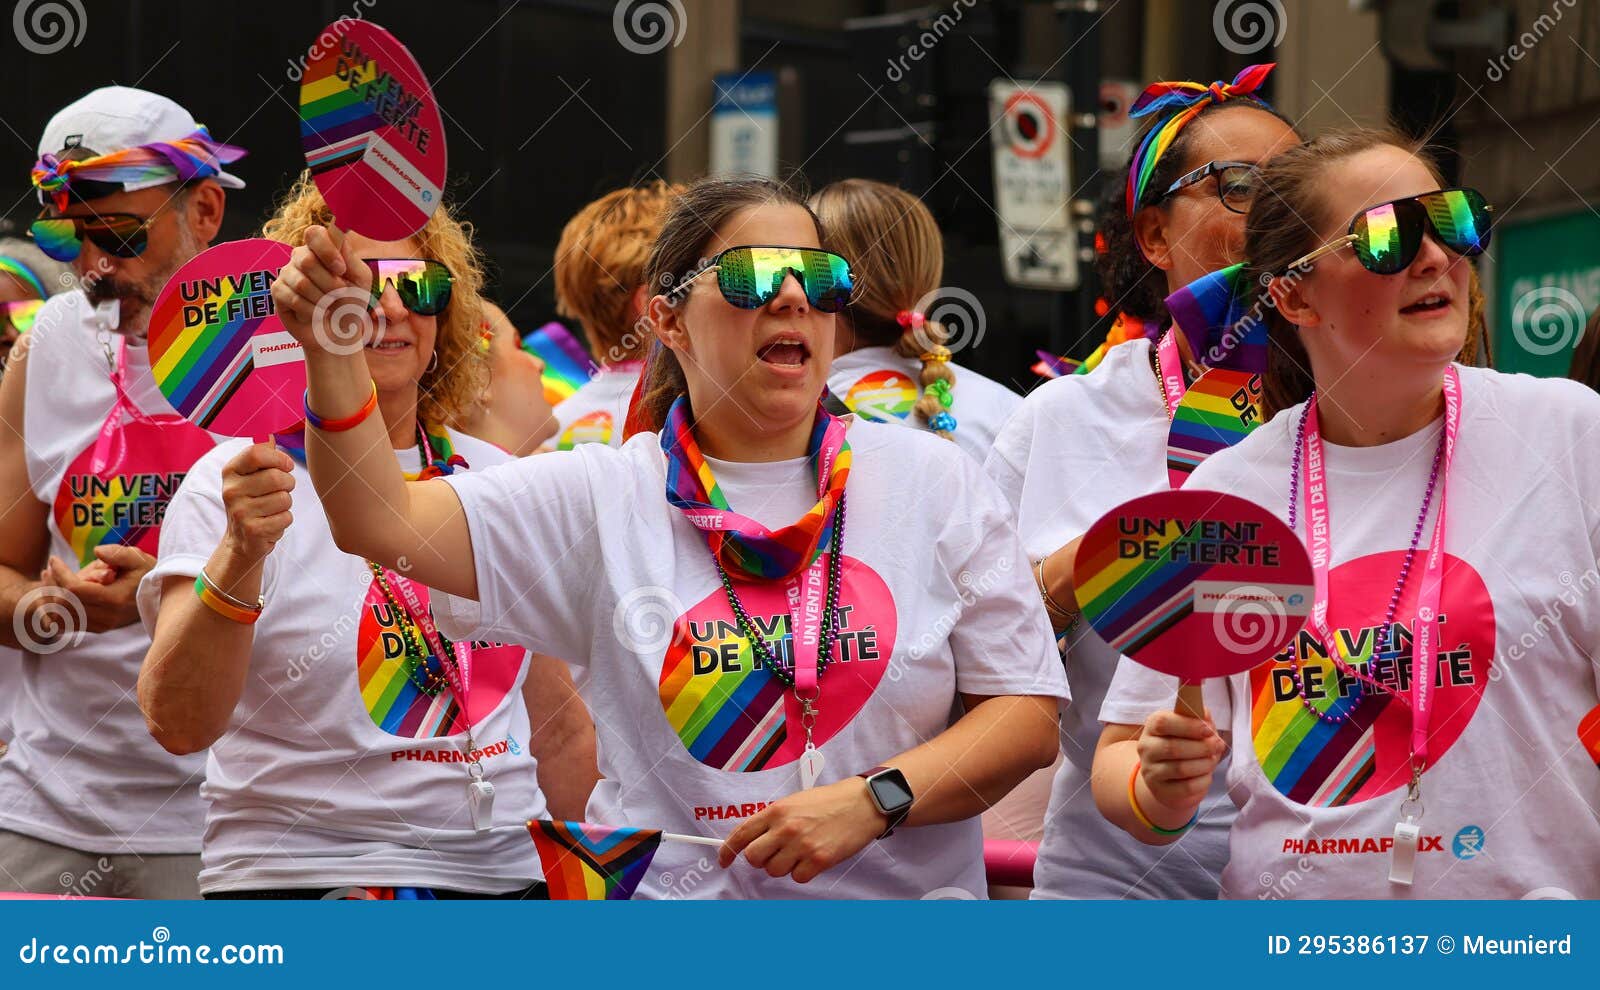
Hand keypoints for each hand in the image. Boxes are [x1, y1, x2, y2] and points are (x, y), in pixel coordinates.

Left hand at [38, 543, 156, 634]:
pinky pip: (68, 622)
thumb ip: (118, 553)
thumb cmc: (149, 573)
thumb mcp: (138, 558)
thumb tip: (97, 551)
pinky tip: (58, 591)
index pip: (74, 589)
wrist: (163, 597)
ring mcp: (102, 625)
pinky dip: (56, 608)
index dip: (59, 573)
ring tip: (50, 577)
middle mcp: (107, 616)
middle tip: (50, 567)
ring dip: (51, 596)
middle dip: (52, 583)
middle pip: (64, 602)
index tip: (54, 559)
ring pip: (62, 615)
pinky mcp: (99, 628)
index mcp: (114, 599)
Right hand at [220, 443, 295, 562]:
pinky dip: (284, 520)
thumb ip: (261, 453)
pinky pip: (286, 517)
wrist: (241, 540)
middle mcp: (231, 489)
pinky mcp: (253, 530)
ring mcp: (240, 511)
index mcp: (231, 470)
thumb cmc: (253, 500)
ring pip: (285, 498)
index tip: (285, 466)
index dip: (279, 458)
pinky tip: (271, 522)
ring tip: (271, 508)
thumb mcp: (251, 475)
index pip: (258, 453)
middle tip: (280, 491)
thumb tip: (268, 432)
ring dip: (286, 504)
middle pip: (277, 477)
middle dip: (288, 484)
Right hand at [269, 224, 370, 351]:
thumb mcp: (359, 279)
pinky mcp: (278, 290)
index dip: (327, 250)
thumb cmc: (351, 302)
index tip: (341, 269)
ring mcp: (288, 272)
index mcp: (323, 248)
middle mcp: (302, 256)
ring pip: (301, 282)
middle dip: (329, 284)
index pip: (315, 233)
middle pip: (307, 260)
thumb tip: (335, 233)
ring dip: (322, 300)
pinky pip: (292, 298)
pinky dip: (311, 310)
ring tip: (328, 306)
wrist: (340, 332)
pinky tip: (317, 313)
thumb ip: (349, 256)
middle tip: (339, 295)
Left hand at [718, 778, 886, 883]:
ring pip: (775, 870)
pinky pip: (798, 878)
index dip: (727, 850)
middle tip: (774, 853)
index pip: (741, 834)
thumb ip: (772, 819)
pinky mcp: (818, 860)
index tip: (724, 860)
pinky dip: (803, 872)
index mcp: (776, 811)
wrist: (861, 803)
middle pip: (753, 858)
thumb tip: (752, 839)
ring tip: (800, 851)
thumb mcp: (794, 802)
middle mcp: (785, 828)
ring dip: (784, 866)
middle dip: (760, 860)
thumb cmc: (828, 801)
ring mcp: (802, 845)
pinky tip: (813, 857)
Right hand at [1136, 708, 1225, 815]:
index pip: (1162, 722)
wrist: (1172, 776)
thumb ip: (1199, 718)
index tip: (1208, 729)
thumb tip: (1205, 714)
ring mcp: (1150, 771)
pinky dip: (1203, 780)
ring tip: (1213, 760)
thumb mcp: (1191, 728)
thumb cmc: (1185, 745)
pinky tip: (1207, 775)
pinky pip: (1186, 787)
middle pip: (1172, 747)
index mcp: (1152, 726)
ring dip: (1204, 764)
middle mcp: (1146, 748)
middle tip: (1217, 745)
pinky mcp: (1160, 791)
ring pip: (1180, 769)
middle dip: (1201, 746)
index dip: (1188, 725)